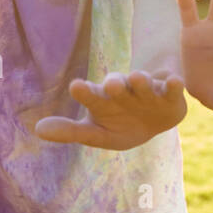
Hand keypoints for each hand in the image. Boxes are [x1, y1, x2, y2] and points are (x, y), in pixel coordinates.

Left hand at [34, 70, 186, 148]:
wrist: (155, 121)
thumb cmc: (120, 125)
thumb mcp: (97, 133)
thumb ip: (71, 131)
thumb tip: (38, 129)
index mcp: (103, 100)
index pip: (91, 95)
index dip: (85, 92)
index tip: (77, 86)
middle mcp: (123, 90)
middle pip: (117, 85)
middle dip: (114, 84)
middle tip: (110, 85)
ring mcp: (147, 90)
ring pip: (142, 83)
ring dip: (140, 81)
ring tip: (138, 79)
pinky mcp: (170, 93)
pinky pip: (172, 87)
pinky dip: (173, 84)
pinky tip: (174, 81)